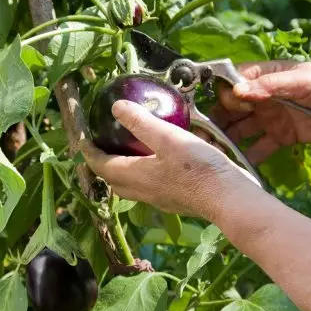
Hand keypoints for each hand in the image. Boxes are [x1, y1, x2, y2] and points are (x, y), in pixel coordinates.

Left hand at [80, 100, 261, 219]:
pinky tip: (155, 165)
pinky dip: (139, 177)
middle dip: (102, 164)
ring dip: (120, 173)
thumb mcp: (168, 138)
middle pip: (112, 180)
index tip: (82, 139)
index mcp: (135, 175)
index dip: (89, 152)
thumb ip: (141, 123)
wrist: (227, 199)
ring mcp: (158, 199)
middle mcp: (142, 191)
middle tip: (101, 146)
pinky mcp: (173, 202)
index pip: (101, 165)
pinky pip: (146, 189)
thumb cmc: (198, 168)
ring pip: (129, 187)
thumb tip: (116, 108)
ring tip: (125, 154)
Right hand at [209, 61, 310, 162]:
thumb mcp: (301, 82)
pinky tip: (235, 168)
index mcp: (264, 77)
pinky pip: (258, 148)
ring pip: (240, 130)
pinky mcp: (281, 137)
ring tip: (211, 155)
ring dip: (226, 141)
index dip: (223, 97)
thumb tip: (237, 92)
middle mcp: (262, 97)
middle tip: (201, 139)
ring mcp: (270, 118)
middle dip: (215, 122)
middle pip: (230, 110)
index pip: (232, 85)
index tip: (221, 110)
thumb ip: (269, 87)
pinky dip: (247, 157)